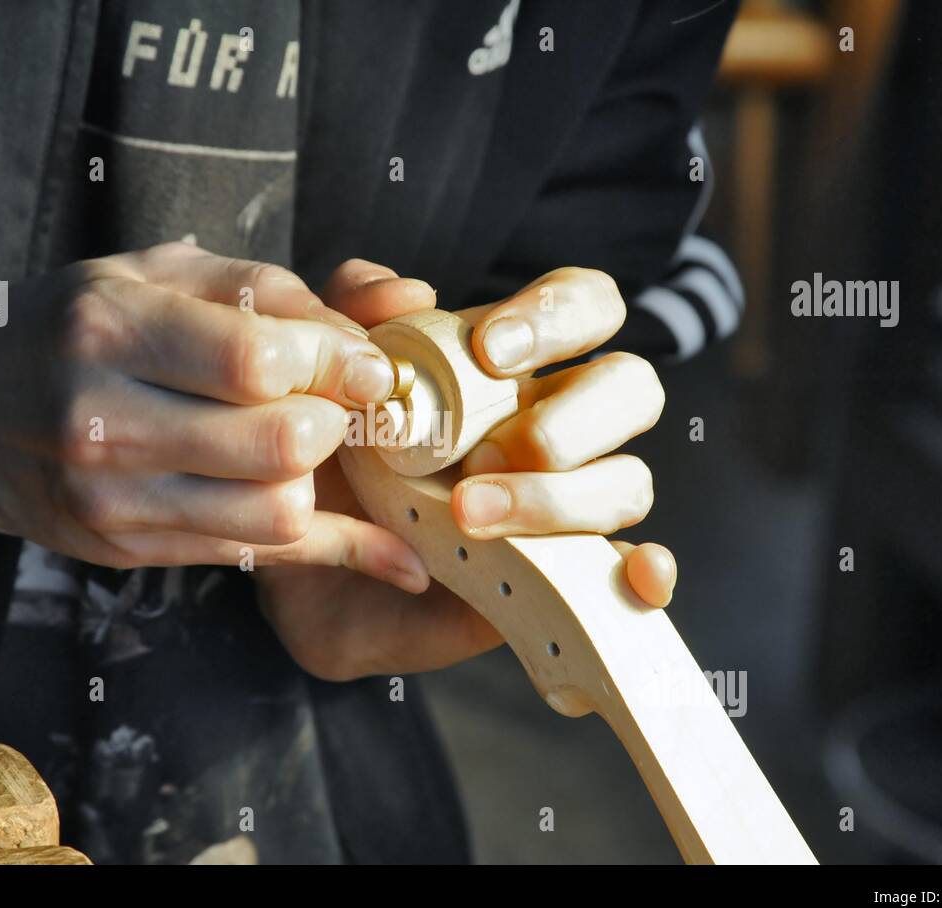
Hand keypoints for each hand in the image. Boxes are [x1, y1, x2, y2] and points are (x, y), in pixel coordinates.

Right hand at [0, 241, 427, 579]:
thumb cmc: (77, 326)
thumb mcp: (155, 272)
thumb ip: (272, 288)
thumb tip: (385, 325)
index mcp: (109, 326)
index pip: (261, 361)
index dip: (339, 364)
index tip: (365, 365)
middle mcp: (101, 418)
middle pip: (280, 445)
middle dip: (336, 424)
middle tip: (334, 405)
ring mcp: (110, 498)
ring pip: (276, 512)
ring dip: (320, 478)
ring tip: (307, 445)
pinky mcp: (128, 549)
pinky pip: (257, 555)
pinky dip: (327, 542)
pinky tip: (370, 537)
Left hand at [257, 261, 676, 680]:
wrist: (292, 566)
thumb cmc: (319, 460)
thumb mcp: (318, 381)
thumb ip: (350, 315)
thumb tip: (410, 290)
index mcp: (512, 369)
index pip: (586, 307)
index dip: (559, 315)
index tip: (490, 350)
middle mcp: (554, 429)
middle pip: (632, 388)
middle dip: (574, 416)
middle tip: (485, 452)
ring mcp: (567, 508)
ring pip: (629, 483)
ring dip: (561, 497)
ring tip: (470, 514)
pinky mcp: (564, 583)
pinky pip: (637, 574)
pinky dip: (649, 571)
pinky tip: (635, 574)